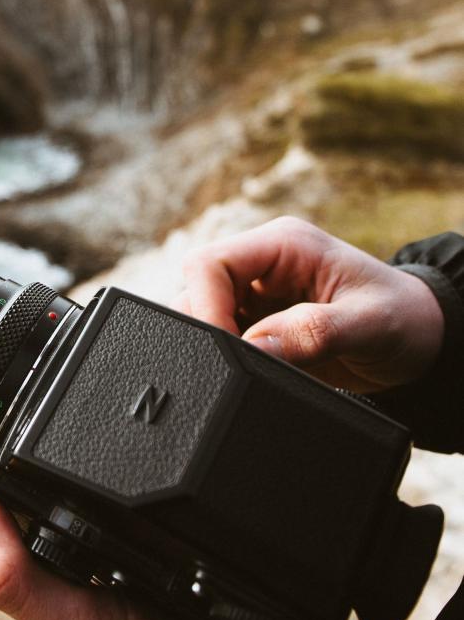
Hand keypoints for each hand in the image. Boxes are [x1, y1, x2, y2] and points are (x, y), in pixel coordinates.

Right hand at [180, 216, 443, 392]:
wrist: (423, 340)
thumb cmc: (405, 319)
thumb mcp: (369, 325)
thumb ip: (314, 333)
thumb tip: (254, 347)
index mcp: (283, 244)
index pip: (209, 263)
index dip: (204, 306)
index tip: (224, 349)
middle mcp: (262, 265)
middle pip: (196, 290)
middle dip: (208, 331)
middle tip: (238, 368)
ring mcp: (257, 295)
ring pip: (203, 317)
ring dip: (219, 348)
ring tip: (256, 371)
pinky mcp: (259, 324)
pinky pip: (224, 339)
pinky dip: (231, 360)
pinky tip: (256, 375)